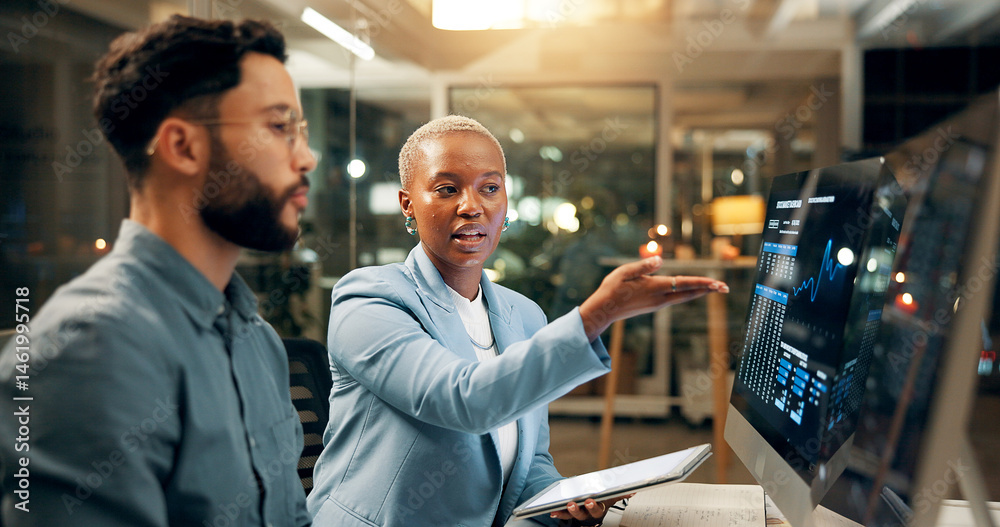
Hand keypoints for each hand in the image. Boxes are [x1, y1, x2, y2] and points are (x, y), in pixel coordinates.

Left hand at [549, 497, 616, 524]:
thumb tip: (631, 491)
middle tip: (572, 504)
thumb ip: (619, 494)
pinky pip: (563, 514)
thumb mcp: (610, 498)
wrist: (590, 504)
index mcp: (598, 511)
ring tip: (564, 505)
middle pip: (582, 514)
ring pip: (571, 515)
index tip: (589, 501)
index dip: (593, 506)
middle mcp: (587, 515)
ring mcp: (577, 514)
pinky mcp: (568, 513)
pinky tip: (552, 510)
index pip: (596, 510)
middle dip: (577, 510)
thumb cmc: (601, 501)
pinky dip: (558, 513)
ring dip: (567, 511)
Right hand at [579, 256, 728, 340]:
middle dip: (708, 289)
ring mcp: (657, 304)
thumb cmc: (612, 289)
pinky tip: (692, 291)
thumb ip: (643, 266)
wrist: (604, 310)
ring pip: (684, 297)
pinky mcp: (654, 306)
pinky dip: (688, 294)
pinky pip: (676, 299)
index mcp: (654, 287)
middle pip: (689, 293)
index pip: (684, 283)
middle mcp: (659, 298)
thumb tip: (660, 260)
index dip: (702, 282)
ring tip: (713, 288)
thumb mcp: (624, 272)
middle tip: (725, 287)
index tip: (717, 283)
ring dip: (700, 291)